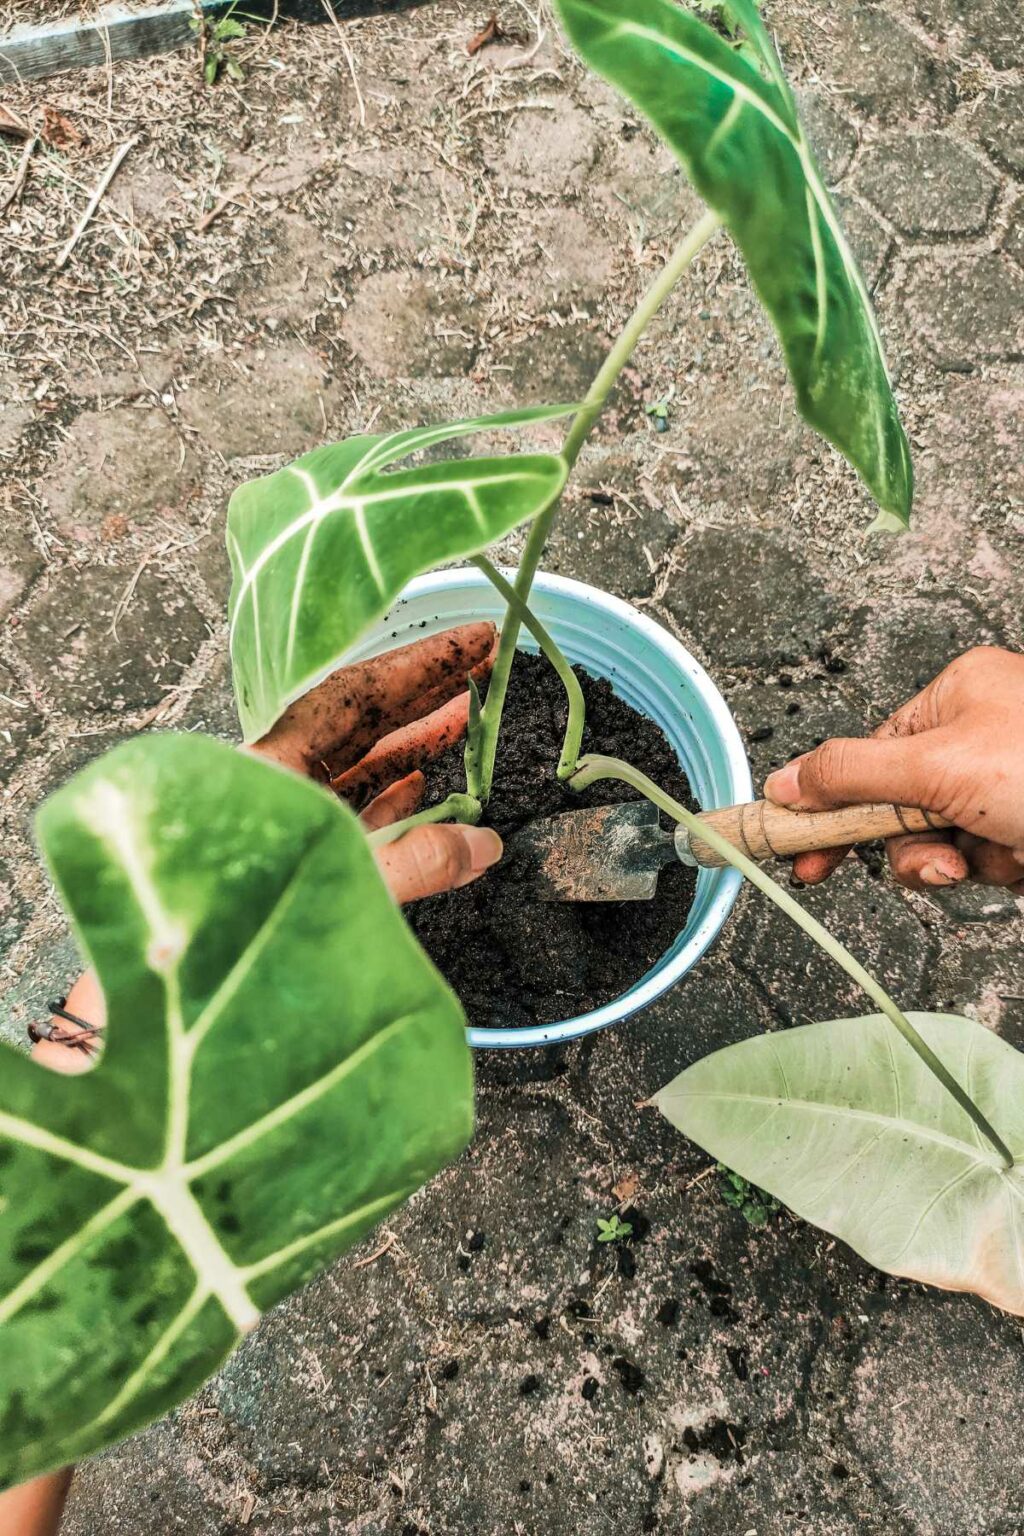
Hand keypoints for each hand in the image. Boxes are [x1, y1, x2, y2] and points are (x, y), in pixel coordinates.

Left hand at [30, 625, 503, 1076]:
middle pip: (359, 724)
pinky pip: (350, 817)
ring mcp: (285, 823)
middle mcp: (277, 785)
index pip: (357, 695)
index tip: (474, 640)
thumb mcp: (341, 885)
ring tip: (469, 726)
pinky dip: (394, 803)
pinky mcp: (292, 862)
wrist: (171, 995)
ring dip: (414, 747)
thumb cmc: (235, 929)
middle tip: (482, 669)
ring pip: (357, 770)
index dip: (421, 665)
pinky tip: (429, 796)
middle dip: (423, 695)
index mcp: (275, 770)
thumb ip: (416, 865)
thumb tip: (484, 845)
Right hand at [763, 646, 1023, 892]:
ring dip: (964, 859)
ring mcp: (1001, 786)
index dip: (833, 806)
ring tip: (997, 847)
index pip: (867, 758)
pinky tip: (1021, 853)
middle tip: (938, 856)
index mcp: (954, 698)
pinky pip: (981, 859)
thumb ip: (853, 773)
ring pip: (940, 841)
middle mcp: (975, 737)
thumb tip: (788, 780)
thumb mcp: (938, 765)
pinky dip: (997, 866)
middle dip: (917, 844)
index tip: (799, 843)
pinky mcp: (1019, 826)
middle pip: (900, 809)